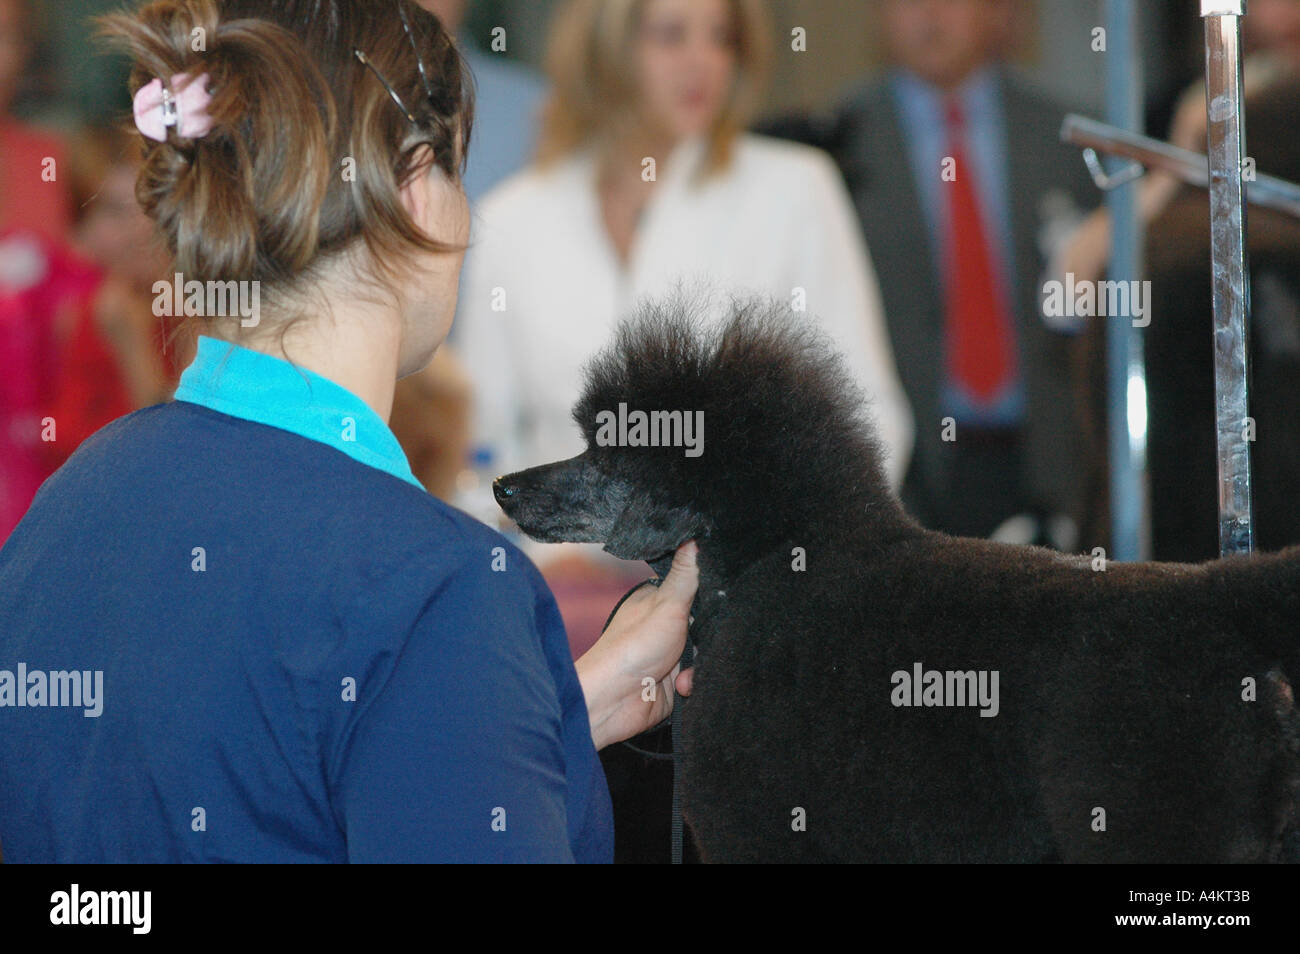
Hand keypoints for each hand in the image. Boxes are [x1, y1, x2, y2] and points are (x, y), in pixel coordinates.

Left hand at [574, 541, 698, 749]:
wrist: (614, 702)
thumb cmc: (632, 648)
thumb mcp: (666, 605)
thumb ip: (686, 574)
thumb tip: (692, 534)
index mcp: (658, 602)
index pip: (695, 590)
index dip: (711, 597)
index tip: (728, 600)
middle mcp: (665, 628)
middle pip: (706, 626)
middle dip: (709, 639)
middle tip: (703, 643)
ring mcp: (670, 656)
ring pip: (707, 655)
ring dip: (701, 666)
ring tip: (683, 673)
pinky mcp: (674, 684)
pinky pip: (700, 680)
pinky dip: (695, 684)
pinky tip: (682, 687)